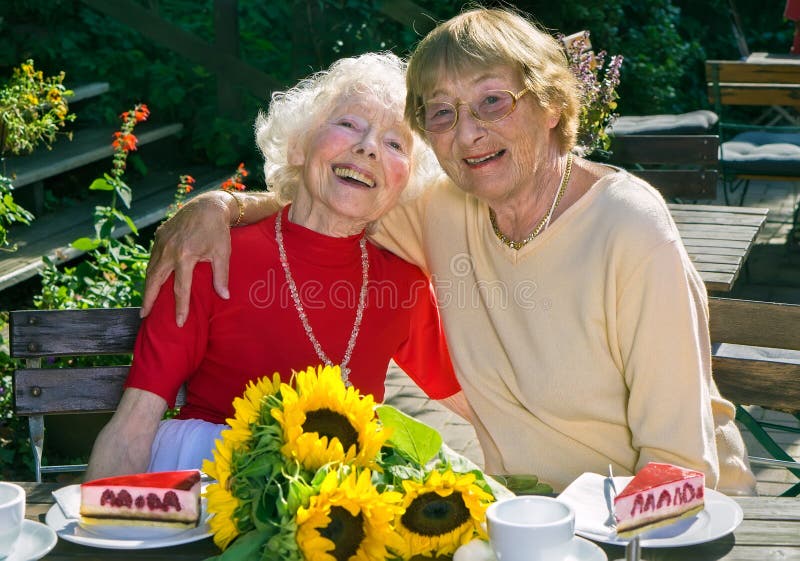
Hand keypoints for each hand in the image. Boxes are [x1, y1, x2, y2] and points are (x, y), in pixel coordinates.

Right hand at [142, 192, 232, 325]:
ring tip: (146, 301)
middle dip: (149, 300)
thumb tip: (224, 297)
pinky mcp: (159, 236)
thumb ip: (221, 276)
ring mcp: (161, 242)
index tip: (179, 322)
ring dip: (147, 286)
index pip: (181, 289)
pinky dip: (151, 271)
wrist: (207, 206)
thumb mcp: (222, 253)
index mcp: (185, 256)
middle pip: (155, 281)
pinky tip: (152, 280)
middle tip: (144, 315)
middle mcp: (169, 251)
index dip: (180, 307)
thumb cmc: (217, 231)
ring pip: (150, 269)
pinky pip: (152, 258)